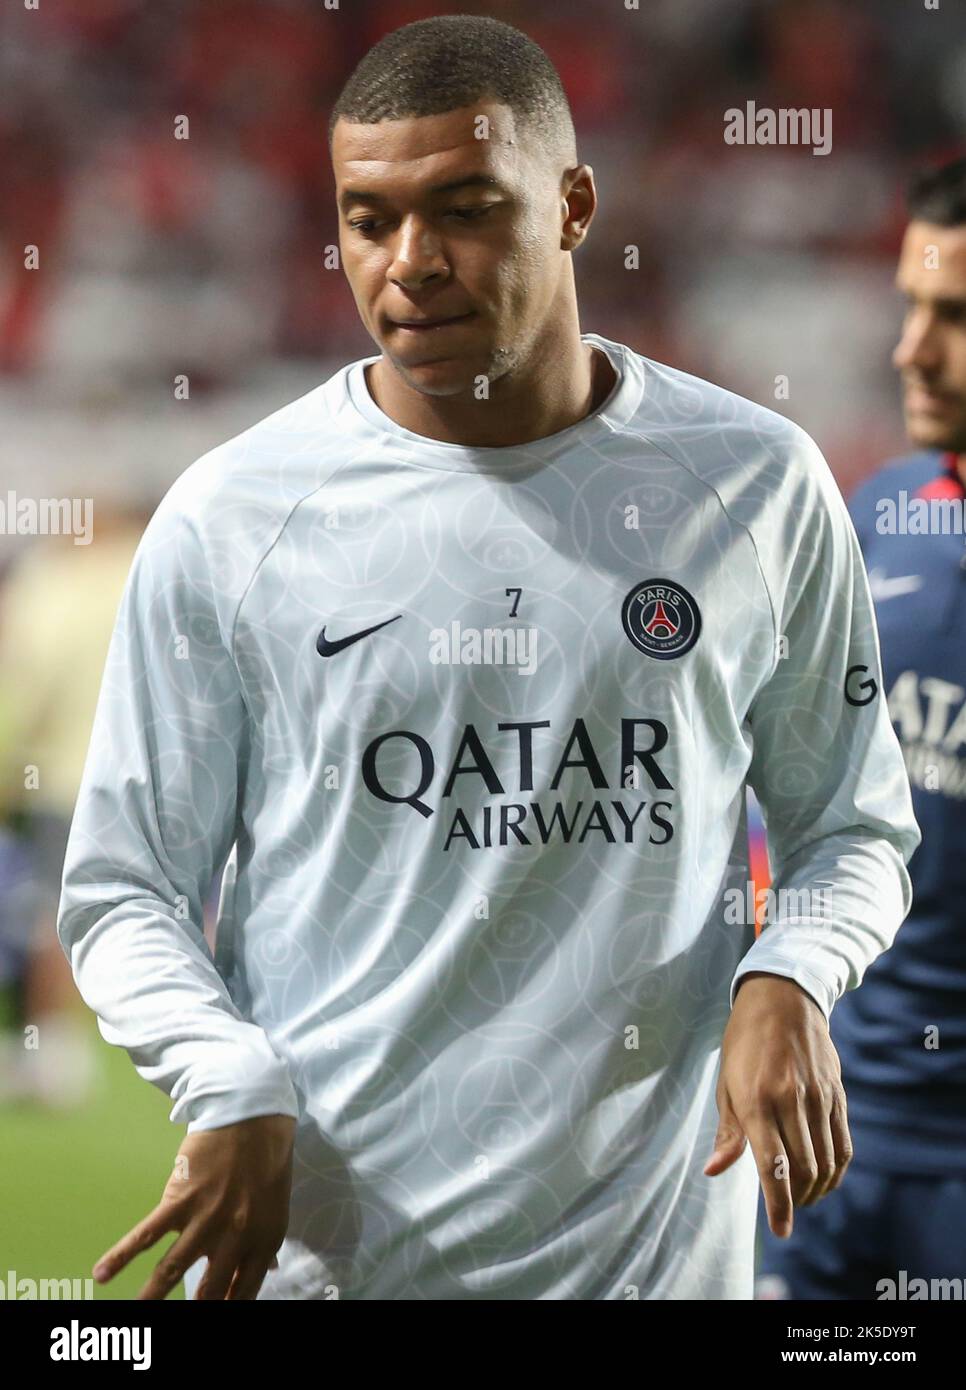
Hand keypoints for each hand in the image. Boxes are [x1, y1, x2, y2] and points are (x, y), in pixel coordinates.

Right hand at [92, 1112, 296, 1299]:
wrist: (252, 1115)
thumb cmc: (267, 1160)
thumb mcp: (276, 1207)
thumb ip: (265, 1245)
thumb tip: (266, 1273)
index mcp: (264, 1240)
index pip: (244, 1292)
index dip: (227, 1309)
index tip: (213, 1319)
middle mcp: (236, 1236)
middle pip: (210, 1291)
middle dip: (195, 1310)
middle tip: (176, 1323)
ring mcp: (206, 1219)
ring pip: (173, 1269)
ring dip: (153, 1296)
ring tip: (136, 1315)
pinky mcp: (179, 1200)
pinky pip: (146, 1234)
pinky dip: (121, 1255)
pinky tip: (102, 1273)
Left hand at [703, 972, 851, 1237]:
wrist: (782, 999)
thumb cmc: (744, 1044)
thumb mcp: (726, 1083)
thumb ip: (727, 1132)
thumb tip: (714, 1171)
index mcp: (756, 1098)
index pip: (772, 1165)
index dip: (778, 1205)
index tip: (780, 1231)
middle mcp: (790, 1099)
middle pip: (803, 1169)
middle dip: (796, 1200)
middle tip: (786, 1210)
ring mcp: (818, 1096)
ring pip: (826, 1162)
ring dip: (816, 1189)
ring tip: (801, 1197)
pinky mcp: (837, 1093)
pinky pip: (843, 1144)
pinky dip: (836, 1170)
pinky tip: (824, 1178)